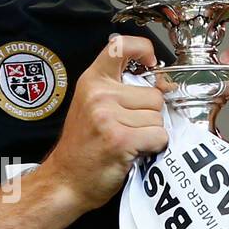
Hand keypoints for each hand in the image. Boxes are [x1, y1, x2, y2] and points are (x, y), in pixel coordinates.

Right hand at [45, 34, 167, 211]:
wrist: (65, 182)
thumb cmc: (82, 149)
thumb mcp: (93, 108)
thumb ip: (122, 91)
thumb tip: (164, 84)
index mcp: (91, 82)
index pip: (120, 46)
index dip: (143, 48)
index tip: (151, 62)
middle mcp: (99, 95)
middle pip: (154, 95)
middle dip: (150, 115)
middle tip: (129, 129)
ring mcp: (108, 116)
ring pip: (158, 118)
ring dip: (150, 133)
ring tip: (127, 142)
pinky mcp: (119, 139)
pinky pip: (158, 136)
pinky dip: (153, 147)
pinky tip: (133, 152)